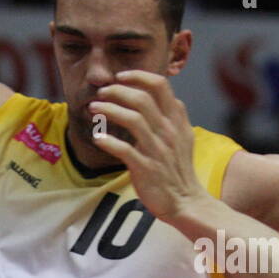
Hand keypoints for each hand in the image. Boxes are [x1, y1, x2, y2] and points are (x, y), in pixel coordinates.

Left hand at [88, 71, 207, 222]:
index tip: (120, 76)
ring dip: (109, 110)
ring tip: (93, 108)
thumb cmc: (178, 168)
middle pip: (142, 98)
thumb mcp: (184, 137)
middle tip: (101, 92)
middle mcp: (169, 131)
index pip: (160, 86)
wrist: (185, 201)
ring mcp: (158, 150)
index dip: (138, 76)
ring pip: (133, 119)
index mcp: (177, 120)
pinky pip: (125, 150)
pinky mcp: (146, 169)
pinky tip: (97, 138)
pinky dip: (108, 142)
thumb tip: (165, 95)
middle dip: (117, 91)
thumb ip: (174, 116)